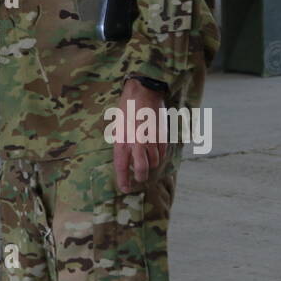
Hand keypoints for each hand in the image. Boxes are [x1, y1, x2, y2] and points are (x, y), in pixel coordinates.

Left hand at [113, 78, 168, 193]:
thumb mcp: (118, 124)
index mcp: (122, 139)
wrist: (144, 91)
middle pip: (141, 169)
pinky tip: (156, 152)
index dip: (123, 179)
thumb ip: (121, 141)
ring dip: (151, 164)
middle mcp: (137, 142)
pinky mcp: (162, 135)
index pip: (122, 165)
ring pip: (154, 162)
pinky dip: (160, 156)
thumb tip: (124, 156)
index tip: (125, 189)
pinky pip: (163, 153)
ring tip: (147, 161)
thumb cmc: (127, 105)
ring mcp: (151, 139)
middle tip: (139, 177)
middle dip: (141, 176)